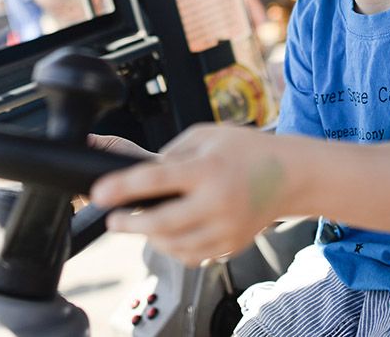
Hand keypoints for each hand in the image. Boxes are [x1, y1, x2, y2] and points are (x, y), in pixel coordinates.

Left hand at [90, 124, 288, 265]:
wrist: (290, 175)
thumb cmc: (246, 150)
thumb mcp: (207, 135)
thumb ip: (174, 153)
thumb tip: (145, 173)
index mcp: (208, 169)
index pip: (156, 179)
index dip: (122, 187)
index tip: (99, 193)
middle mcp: (217, 202)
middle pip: (161, 224)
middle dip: (129, 224)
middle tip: (113, 221)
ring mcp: (226, 228)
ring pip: (175, 246)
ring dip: (150, 238)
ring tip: (140, 224)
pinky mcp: (232, 245)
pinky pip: (193, 256)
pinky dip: (174, 248)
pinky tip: (167, 235)